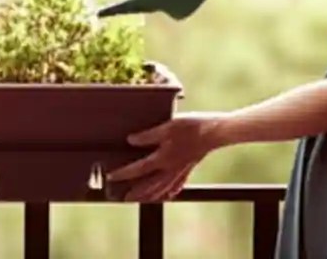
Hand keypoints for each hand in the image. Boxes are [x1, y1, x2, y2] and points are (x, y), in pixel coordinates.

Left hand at [107, 112, 226, 201]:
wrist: (214, 132)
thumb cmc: (191, 127)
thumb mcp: (166, 127)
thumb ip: (148, 135)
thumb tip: (131, 140)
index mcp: (162, 158)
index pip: (138, 169)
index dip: (123, 173)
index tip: (111, 177)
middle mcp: (170, 168)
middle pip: (151, 185)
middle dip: (137, 192)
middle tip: (126, 198)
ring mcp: (181, 169)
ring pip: (164, 187)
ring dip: (152, 195)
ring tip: (144, 200)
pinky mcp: (189, 167)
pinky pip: (179, 183)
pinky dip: (172, 191)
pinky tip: (170, 194)